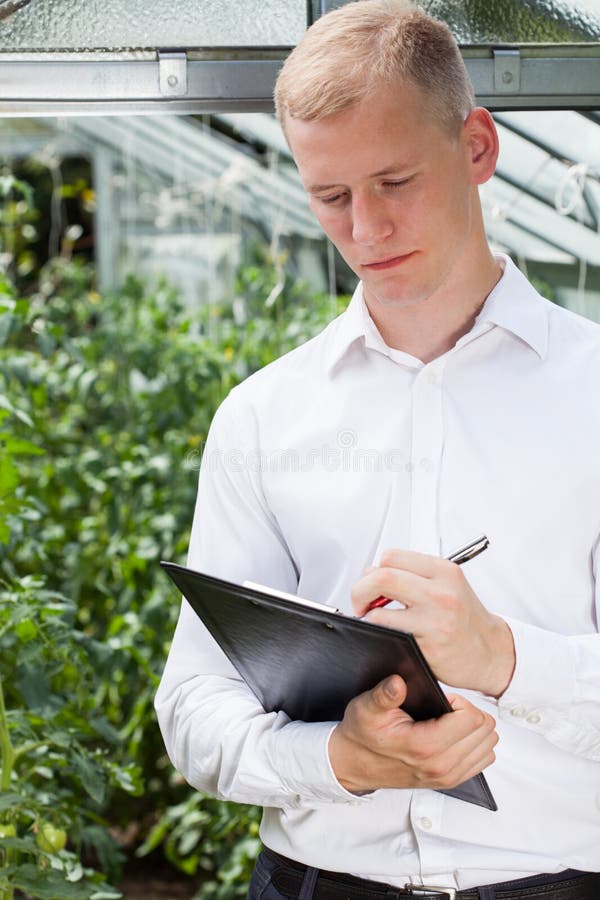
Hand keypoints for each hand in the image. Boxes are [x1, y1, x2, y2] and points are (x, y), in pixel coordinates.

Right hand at [329, 674, 497, 793]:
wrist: (354, 764)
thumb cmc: (362, 734)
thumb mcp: (366, 708)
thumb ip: (384, 694)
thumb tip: (398, 682)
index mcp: (425, 746)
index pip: (472, 719)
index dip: (460, 701)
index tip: (441, 699)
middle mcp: (442, 766)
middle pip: (485, 731)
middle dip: (470, 712)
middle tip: (446, 707)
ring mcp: (448, 777)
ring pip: (488, 746)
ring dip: (474, 728)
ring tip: (451, 720)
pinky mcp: (450, 781)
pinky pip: (483, 760)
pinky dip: (475, 743)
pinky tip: (455, 734)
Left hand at [352, 549, 514, 696]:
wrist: (492, 652)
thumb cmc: (466, 618)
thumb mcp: (448, 584)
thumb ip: (414, 574)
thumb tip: (371, 573)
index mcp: (444, 571)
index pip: (391, 557)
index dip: (374, 570)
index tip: (372, 583)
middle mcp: (440, 593)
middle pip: (381, 577)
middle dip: (360, 590)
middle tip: (360, 602)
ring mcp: (434, 621)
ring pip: (378, 613)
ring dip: (368, 618)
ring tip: (375, 621)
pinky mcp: (427, 648)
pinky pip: (388, 638)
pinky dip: (378, 636)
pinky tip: (386, 636)